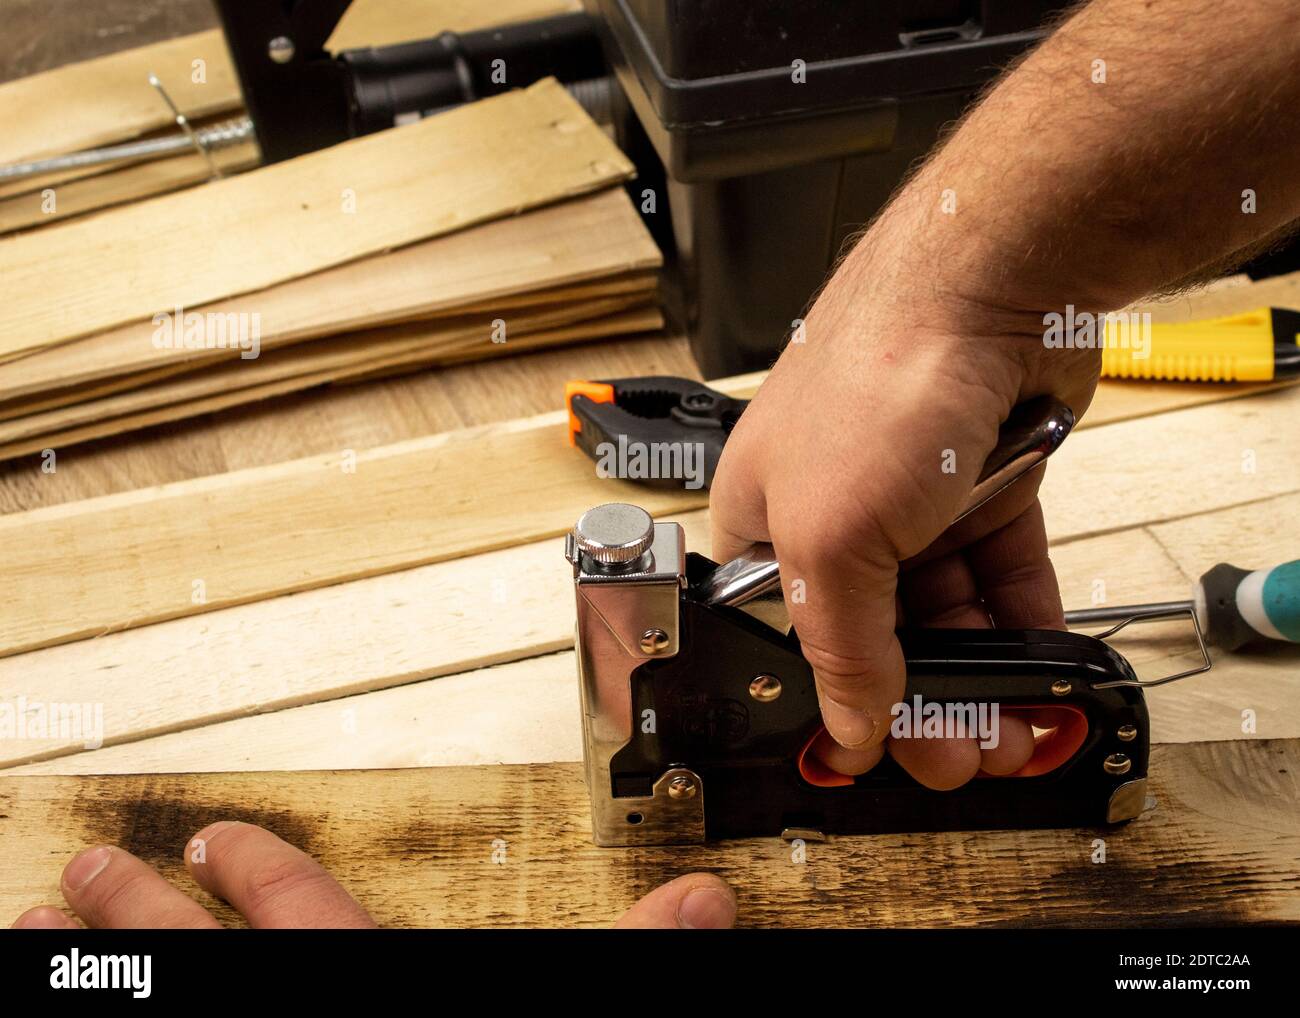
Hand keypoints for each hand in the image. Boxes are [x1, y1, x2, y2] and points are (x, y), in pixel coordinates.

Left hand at [11, 821, 736, 928]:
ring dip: (84, 976)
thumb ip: (624, 957)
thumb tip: (702, 901)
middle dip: (135, 910)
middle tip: (80, 872)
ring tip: (29, 938)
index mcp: (360, 1004)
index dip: (257, 865)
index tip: (215, 834)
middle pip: (194, 961)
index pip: (303, 913)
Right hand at [710, 230, 1099, 790]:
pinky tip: (1042, 669)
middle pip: (874, 634)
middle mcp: (833, 515)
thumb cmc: (877, 377)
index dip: (826, 698)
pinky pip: (1002, 576)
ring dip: (979, 677)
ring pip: (945, 614)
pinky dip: (1022, 625)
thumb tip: (851, 725)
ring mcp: (911, 502)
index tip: (873, 750)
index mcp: (762, 522)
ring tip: (1013, 729)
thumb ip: (840, 644)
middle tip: (959, 757)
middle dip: (918, 703)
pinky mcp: (982, 488)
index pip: (782, 636)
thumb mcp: (831, 538)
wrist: (993, 283)